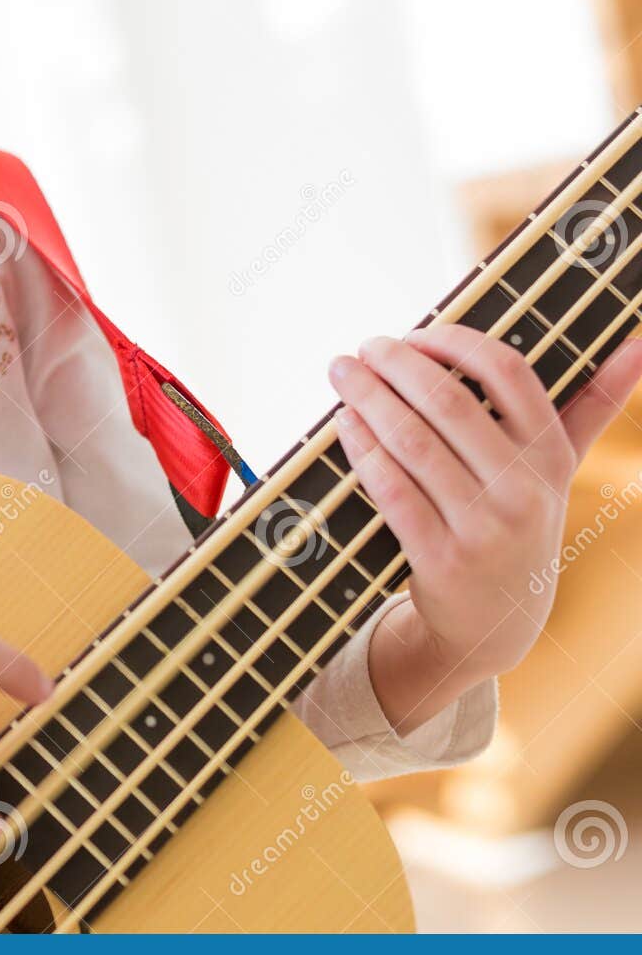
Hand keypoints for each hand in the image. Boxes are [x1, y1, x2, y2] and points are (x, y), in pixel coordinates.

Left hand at [328, 324, 641, 731]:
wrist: (496, 622)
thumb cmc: (519, 520)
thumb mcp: (560, 468)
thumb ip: (594, 403)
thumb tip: (640, 343)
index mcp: (551, 455)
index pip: (507, 371)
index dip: (454, 341)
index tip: (413, 332)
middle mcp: (523, 489)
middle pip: (448, 402)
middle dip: (396, 365)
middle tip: (362, 346)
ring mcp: (482, 527)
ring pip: (411, 443)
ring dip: (368, 398)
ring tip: (342, 374)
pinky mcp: (439, 557)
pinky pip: (390, 490)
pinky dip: (362, 449)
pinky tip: (344, 424)